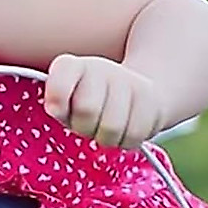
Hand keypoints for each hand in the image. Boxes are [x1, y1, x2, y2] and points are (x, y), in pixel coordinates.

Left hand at [44, 54, 163, 148]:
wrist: (136, 92)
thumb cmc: (87, 101)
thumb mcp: (64, 101)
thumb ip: (55, 102)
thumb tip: (55, 108)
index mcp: (72, 66)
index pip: (59, 85)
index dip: (57, 103)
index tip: (57, 111)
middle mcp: (101, 68)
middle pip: (87, 110)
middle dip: (83, 127)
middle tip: (86, 123)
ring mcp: (129, 81)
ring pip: (111, 127)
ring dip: (104, 136)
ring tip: (104, 127)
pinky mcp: (152, 100)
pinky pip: (134, 135)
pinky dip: (125, 140)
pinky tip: (124, 129)